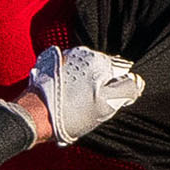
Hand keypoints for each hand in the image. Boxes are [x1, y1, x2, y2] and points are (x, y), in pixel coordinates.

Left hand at [28, 46, 144, 144]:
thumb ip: (127, 89)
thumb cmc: (70, 113)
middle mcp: (81, 53)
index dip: (119, 91)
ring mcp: (64, 58)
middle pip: (102, 72)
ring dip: (84, 87)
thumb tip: (137, 80)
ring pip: (85, 74)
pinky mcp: (50, 67)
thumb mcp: (106, 105)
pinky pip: (69, 76)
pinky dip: (70, 87)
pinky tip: (64, 101)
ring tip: (75, 106)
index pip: (121, 73)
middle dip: (100, 88)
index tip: (109, 104)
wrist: (32, 116)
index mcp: (98, 60)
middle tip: (91, 107)